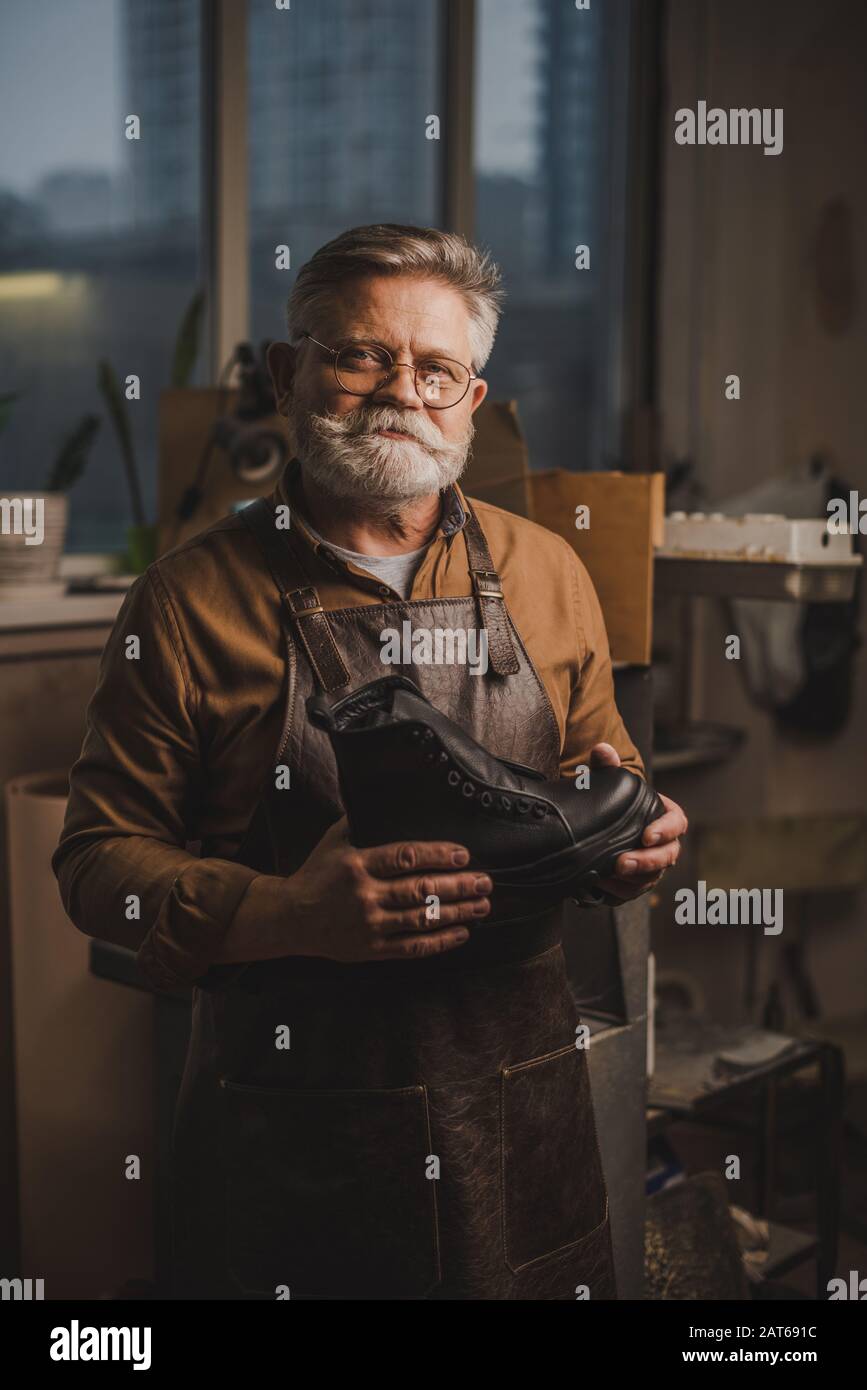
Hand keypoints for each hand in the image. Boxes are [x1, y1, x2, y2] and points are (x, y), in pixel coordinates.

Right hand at [288, 817, 490, 960]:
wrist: (290, 918)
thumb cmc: (316, 873)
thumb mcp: (333, 840)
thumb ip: (360, 821)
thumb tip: (385, 793)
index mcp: (358, 864)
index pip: (405, 857)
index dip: (437, 855)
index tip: (463, 855)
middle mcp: (365, 894)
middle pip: (420, 889)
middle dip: (458, 886)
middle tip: (485, 881)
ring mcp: (370, 925)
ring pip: (422, 919)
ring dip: (457, 912)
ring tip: (483, 905)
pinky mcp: (372, 950)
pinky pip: (412, 947)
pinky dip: (440, 941)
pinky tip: (462, 932)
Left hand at [588, 743, 687, 901]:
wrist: (599, 823)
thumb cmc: (612, 800)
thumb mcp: (608, 780)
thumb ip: (607, 766)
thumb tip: (602, 750)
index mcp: (664, 816)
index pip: (676, 823)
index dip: (665, 830)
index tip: (647, 835)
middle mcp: (663, 844)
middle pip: (667, 856)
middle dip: (647, 862)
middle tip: (622, 862)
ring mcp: (652, 865)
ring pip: (651, 878)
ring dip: (632, 880)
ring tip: (608, 877)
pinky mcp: (636, 882)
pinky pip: (633, 892)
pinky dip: (619, 892)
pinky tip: (601, 887)